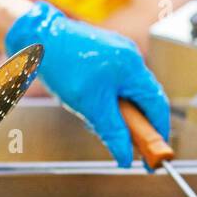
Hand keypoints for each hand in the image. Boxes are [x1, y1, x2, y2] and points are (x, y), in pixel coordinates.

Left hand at [5, 2, 169, 167]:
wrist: (37, 38)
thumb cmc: (63, 66)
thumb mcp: (90, 106)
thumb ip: (113, 132)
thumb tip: (127, 158)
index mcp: (133, 67)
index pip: (157, 104)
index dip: (159, 131)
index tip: (156, 153)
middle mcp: (131, 58)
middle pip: (145, 99)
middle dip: (137, 124)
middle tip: (128, 144)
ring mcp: (119, 54)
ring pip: (129, 93)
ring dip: (120, 112)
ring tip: (97, 120)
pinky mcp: (106, 55)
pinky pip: (116, 84)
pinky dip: (109, 100)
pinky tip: (91, 104)